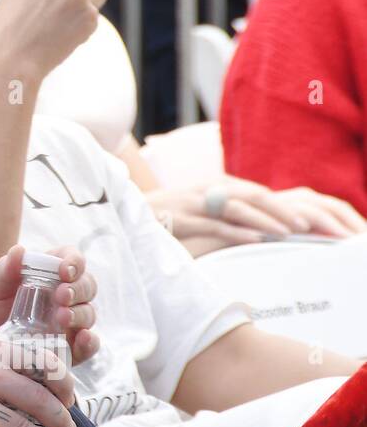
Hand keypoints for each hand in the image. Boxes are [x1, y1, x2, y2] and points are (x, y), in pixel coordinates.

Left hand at [0, 244, 98, 368]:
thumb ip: (4, 269)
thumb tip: (19, 250)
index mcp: (50, 272)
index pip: (72, 259)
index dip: (74, 262)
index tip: (64, 271)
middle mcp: (65, 295)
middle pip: (87, 286)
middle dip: (77, 289)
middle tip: (61, 296)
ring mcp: (69, 322)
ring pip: (89, 314)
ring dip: (80, 314)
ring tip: (61, 318)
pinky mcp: (69, 347)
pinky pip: (88, 345)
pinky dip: (91, 342)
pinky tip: (83, 339)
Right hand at [149, 177, 366, 256]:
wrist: (119, 217)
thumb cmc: (162, 219)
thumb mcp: (194, 212)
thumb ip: (220, 214)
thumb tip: (253, 228)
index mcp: (210, 185)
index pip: (254, 192)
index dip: (281, 204)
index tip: (304, 218)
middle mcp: (203, 190)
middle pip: (252, 196)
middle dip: (282, 210)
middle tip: (307, 225)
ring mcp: (190, 204)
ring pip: (236, 208)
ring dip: (266, 220)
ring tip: (290, 232)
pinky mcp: (179, 220)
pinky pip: (214, 225)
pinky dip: (238, 232)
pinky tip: (256, 240)